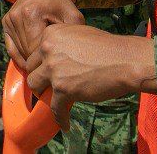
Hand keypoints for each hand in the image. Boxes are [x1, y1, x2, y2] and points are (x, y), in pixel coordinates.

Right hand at [3, 0, 82, 68]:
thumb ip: (70, 39)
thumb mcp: (74, 19)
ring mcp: (9, 19)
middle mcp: (16, 16)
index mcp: (31, 14)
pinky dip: (20, 56)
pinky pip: (11, 47)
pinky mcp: (6, 22)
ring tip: (45, 54)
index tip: (59, 59)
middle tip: (53, 59)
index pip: (36, 50)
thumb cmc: (64, 5)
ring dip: (32, 57)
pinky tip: (31, 60)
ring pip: (19, 51)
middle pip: (27, 52)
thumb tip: (65, 63)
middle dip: (40, 59)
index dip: (49, 59)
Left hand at [25, 25, 156, 129]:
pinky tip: (65, 124)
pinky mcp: (63, 88)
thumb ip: (61, 43)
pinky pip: (54, 108)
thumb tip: (54, 56)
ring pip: (35, 86)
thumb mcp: (78, 33)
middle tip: (47, 87)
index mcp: (50, 34)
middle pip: (31, 68)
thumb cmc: (107, 47)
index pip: (35, 51)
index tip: (46, 73)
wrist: (124, 60)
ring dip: (43, 95)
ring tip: (52, 101)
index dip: (41, 64)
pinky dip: (60, 118)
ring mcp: (54, 69)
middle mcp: (48, 49)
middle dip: (39, 78)